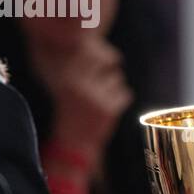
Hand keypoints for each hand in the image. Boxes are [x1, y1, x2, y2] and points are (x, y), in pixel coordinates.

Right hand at [31, 36, 132, 169]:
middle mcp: (80, 84)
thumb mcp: (72, 83)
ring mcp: (96, 97)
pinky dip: (119, 101)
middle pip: (108, 61)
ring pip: (117, 78)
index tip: (96, 68)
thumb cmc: (73, 107)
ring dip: (112, 88)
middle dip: (107, 71)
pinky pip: (125, 94)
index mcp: (68, 76)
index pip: (93, 52)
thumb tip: (115, 55)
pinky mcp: (110, 110)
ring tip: (97, 101)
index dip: (99, 57)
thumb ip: (85, 66)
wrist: (74, 141)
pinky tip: (105, 111)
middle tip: (95, 88)